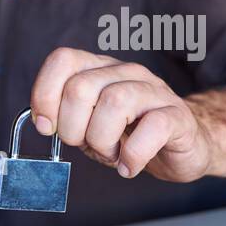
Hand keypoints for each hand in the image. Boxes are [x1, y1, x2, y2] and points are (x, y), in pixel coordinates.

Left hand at [29, 47, 221, 182]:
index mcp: (100, 69)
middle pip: (81, 87)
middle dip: (73, 128)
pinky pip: (152, 128)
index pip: (64, 60)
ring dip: (102, 141)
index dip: (45, 94)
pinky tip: (129, 166)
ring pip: (114, 102)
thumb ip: (65, 118)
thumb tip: (42, 122)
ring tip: (112, 155)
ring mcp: (154, 91)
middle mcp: (126, 73)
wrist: (184, 147)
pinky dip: (133, 155)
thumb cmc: (132, 136)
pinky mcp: (177, 116)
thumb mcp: (89, 126)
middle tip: (87, 145)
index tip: (47, 127)